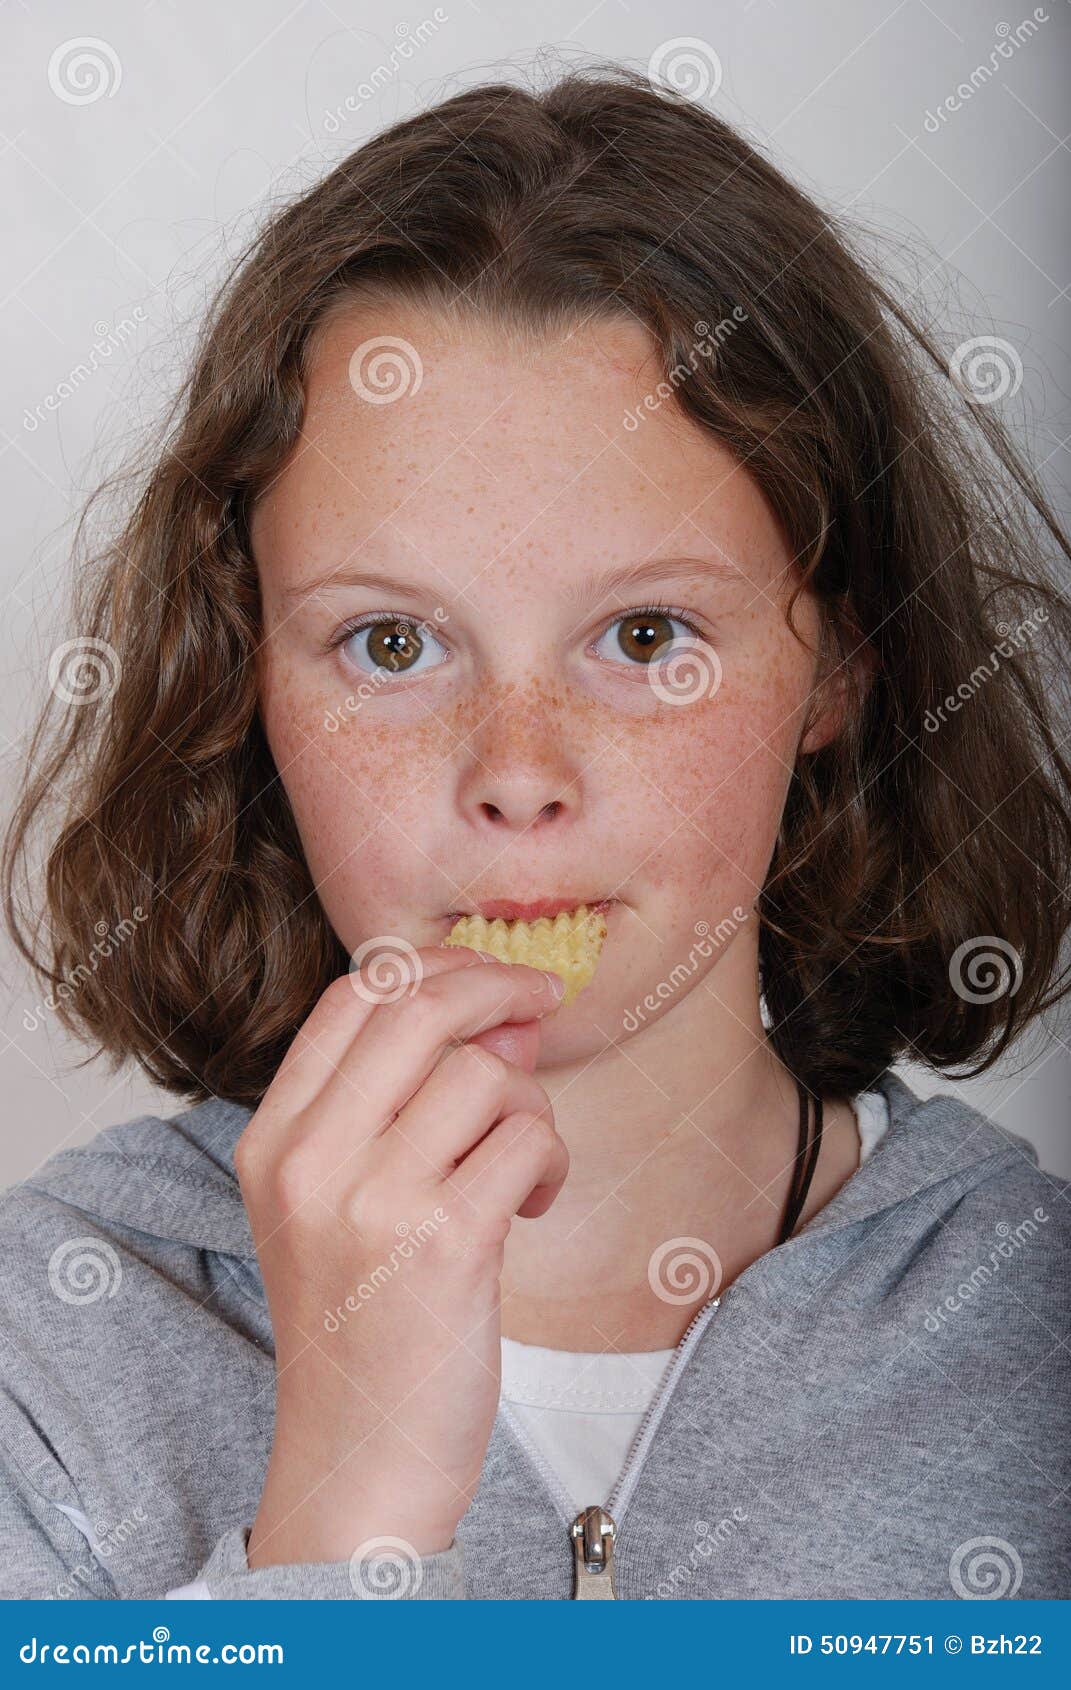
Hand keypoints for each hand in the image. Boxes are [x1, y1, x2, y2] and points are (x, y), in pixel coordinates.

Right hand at [237, 946, 568, 1567]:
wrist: (360, 1457)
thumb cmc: (362, 1324)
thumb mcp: (342, 1204)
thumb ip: (405, 1103)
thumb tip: (504, 1009)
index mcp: (274, 1142)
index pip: (352, 995)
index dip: (435, 964)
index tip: (488, 975)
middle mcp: (311, 1161)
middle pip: (419, 1005)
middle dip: (499, 984)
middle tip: (542, 1001)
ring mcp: (373, 1202)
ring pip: (487, 1072)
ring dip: (530, 1102)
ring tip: (520, 1162)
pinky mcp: (445, 1244)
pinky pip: (528, 1137)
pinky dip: (549, 1157)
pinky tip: (531, 1200)